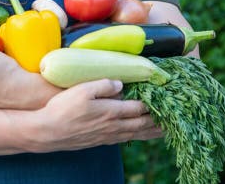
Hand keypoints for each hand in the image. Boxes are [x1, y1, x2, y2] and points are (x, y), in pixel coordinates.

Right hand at [29, 79, 162, 151]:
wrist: (47, 132)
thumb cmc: (63, 109)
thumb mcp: (82, 90)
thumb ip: (103, 85)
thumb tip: (121, 82)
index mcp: (112, 112)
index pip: (141, 107)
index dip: (156, 102)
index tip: (169, 96)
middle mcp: (114, 126)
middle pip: (143, 124)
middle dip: (161, 120)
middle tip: (177, 118)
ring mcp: (108, 135)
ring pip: (136, 134)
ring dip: (153, 131)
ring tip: (166, 130)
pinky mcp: (100, 140)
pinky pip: (126, 138)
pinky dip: (138, 137)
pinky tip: (139, 134)